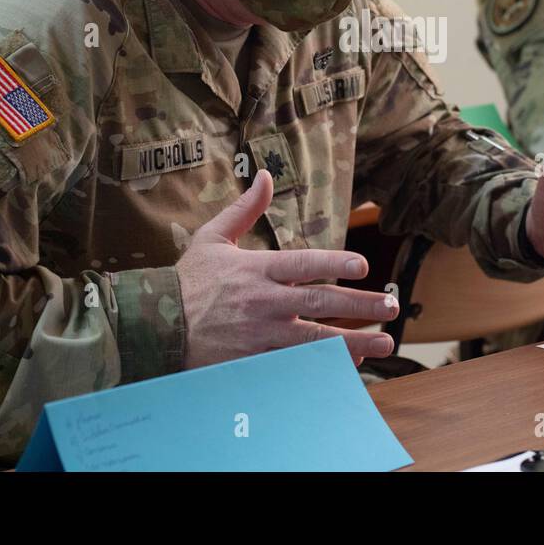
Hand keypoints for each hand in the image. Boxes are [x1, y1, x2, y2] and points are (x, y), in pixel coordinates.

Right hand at [177, 170, 398, 368]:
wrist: (153, 328)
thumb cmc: (186, 282)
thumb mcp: (212, 238)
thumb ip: (245, 209)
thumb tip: (267, 175)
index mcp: (256, 270)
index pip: (303, 264)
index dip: (335, 264)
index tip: (363, 266)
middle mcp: (263, 303)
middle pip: (319, 304)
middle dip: (360, 306)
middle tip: (391, 306)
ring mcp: (259, 337)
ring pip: (315, 341)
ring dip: (353, 342)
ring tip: (383, 343)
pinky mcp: (253, 364)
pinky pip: (296, 368)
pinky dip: (323, 369)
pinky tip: (348, 367)